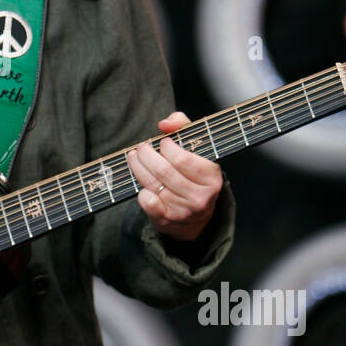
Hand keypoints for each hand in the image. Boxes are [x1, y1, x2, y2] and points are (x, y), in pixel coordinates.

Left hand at [126, 111, 222, 241]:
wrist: (196, 216)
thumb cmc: (193, 173)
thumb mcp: (196, 146)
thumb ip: (182, 126)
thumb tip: (164, 124)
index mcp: (211, 177)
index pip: (183, 159)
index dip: (167, 147)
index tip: (162, 142)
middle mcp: (200, 196)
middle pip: (164, 171)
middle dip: (147, 155)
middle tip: (141, 147)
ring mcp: (184, 211)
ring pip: (153, 184)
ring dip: (138, 167)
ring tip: (134, 157)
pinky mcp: (168, 221)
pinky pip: (148, 203)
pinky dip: (141, 192)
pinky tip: (140, 184)